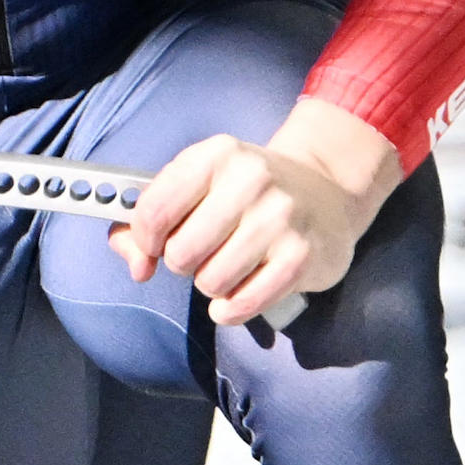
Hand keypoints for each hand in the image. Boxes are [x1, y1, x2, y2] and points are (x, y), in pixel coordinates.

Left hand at [111, 98, 398, 329]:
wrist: (327, 191)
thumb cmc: (247, 195)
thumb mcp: (197, 187)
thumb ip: (148, 221)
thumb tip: (137, 265)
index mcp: (216, 155)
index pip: (153, 212)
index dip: (145, 239)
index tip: (155, 244)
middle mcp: (251, 179)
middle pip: (180, 253)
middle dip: (183, 262)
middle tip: (205, 252)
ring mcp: (280, 217)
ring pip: (209, 282)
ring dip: (212, 284)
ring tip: (230, 265)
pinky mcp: (302, 256)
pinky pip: (242, 304)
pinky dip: (232, 309)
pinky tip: (240, 292)